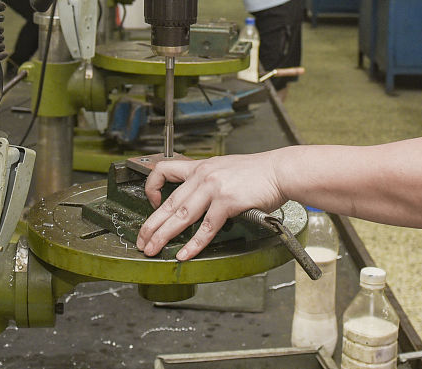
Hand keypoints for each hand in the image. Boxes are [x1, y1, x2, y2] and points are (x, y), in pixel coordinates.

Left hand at [136, 151, 286, 260]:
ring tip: (152, 249)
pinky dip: (193, 244)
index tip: (152, 203)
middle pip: (169, 202)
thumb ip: (209, 180)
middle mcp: (204, 175)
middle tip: (141, 240)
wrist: (281, 170)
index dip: (152, 187)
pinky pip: (206, 228)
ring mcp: (214, 188)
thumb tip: (198, 199)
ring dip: (164, 236)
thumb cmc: (258, 173)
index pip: (164, 170)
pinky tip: (184, 254)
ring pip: (181, 216)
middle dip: (151, 224)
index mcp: (201, 166)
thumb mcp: (226, 168)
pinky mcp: (227, 202)